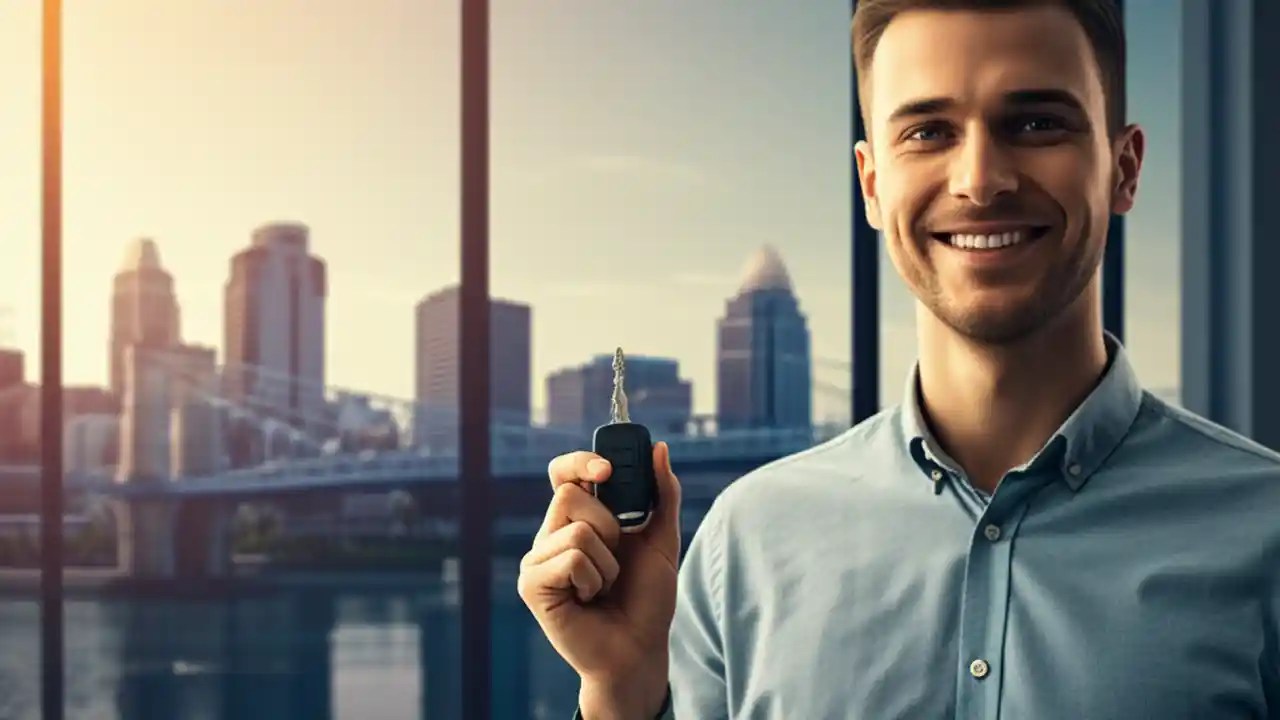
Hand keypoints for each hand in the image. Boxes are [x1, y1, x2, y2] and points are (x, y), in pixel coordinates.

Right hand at [517, 442, 681, 713]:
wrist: (639, 650)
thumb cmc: (647, 600)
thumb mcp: (663, 540)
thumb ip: (662, 494)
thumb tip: (660, 449)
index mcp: (578, 519)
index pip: (563, 472)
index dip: (580, 461)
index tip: (608, 469)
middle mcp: (552, 535)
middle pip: (569, 494)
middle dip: (609, 525)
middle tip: (615, 559)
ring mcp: (538, 559)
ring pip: (576, 529)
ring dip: (607, 563)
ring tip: (604, 587)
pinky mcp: (532, 584)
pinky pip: (570, 558)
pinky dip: (594, 580)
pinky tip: (589, 600)